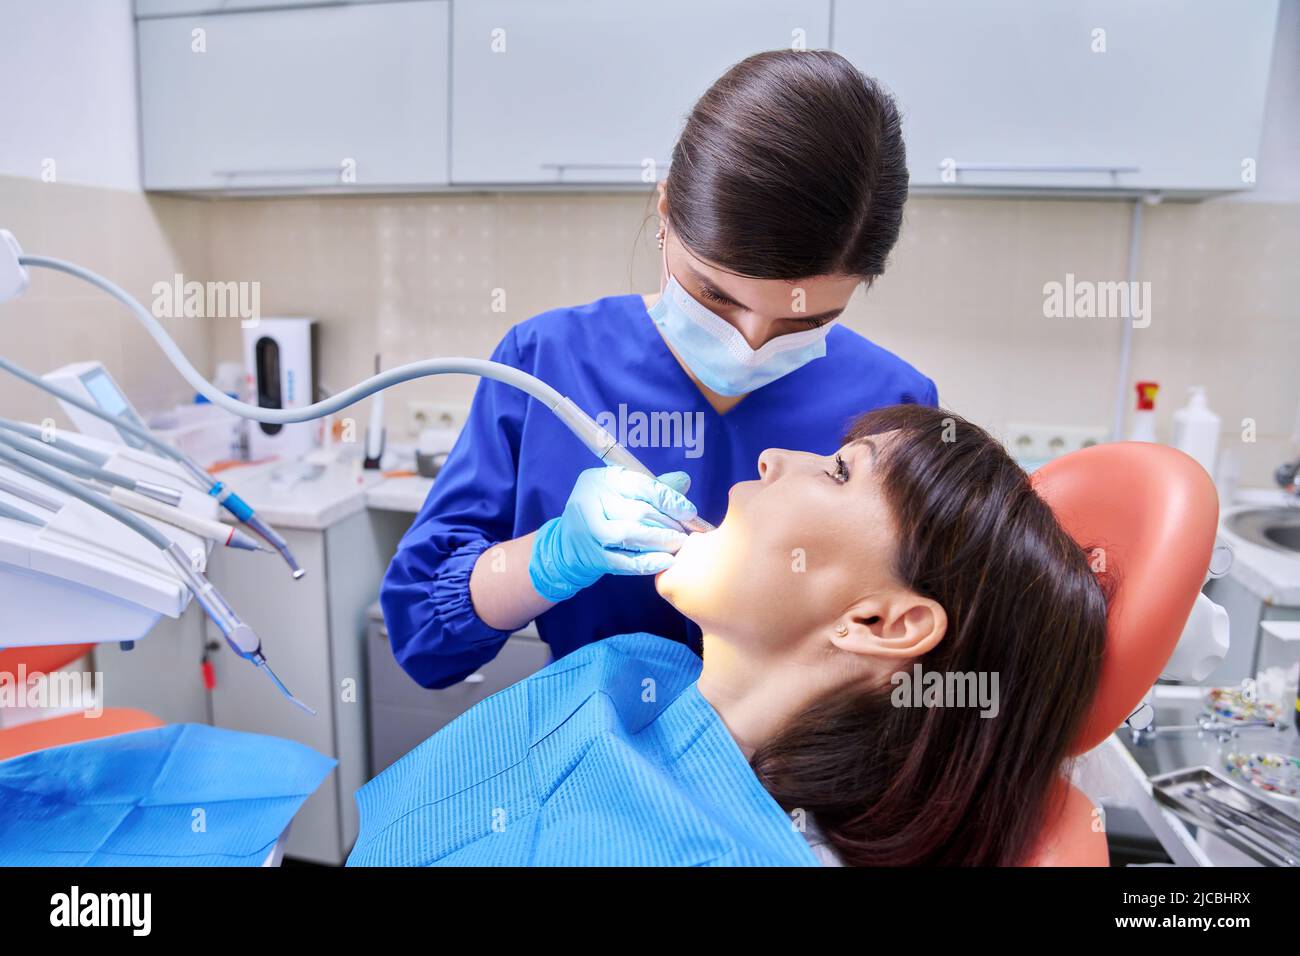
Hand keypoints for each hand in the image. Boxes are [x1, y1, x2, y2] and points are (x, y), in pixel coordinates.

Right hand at [528, 466, 696, 602]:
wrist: (568, 543)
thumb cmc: (604, 512)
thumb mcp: (622, 492)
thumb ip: (652, 487)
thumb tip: (684, 480)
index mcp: (601, 479)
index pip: (641, 485)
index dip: (669, 499)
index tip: (688, 512)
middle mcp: (590, 500)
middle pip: (637, 512)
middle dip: (667, 524)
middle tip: (685, 532)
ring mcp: (588, 530)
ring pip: (630, 535)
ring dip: (660, 542)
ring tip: (678, 545)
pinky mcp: (591, 555)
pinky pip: (623, 561)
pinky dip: (647, 562)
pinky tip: (666, 562)